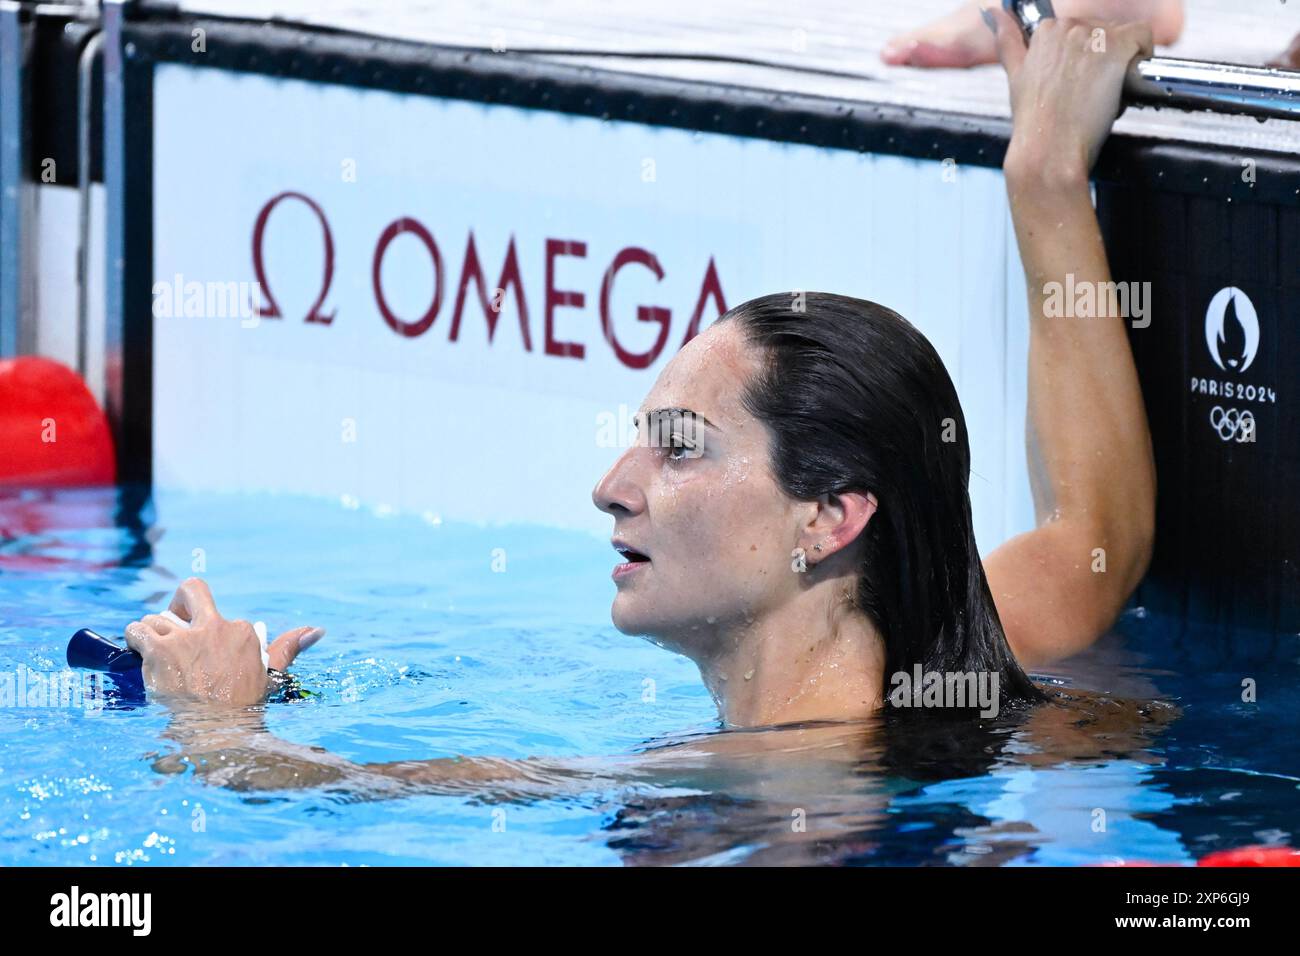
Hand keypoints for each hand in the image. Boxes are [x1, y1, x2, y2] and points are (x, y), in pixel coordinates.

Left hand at [124, 577, 323, 706]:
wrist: (217, 733)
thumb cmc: (243, 708)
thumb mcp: (269, 675)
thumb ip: (289, 647)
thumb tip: (317, 630)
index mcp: (241, 631)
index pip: (219, 617)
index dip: (207, 632)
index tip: (203, 653)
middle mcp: (214, 627)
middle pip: (191, 591)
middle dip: (180, 600)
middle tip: (173, 623)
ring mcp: (185, 638)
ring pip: (156, 619)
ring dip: (152, 633)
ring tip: (153, 654)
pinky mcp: (159, 650)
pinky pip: (137, 631)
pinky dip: (133, 639)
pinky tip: (136, 651)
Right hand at [989, 9, 1152, 183]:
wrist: (1048, 148)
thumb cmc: (1034, 122)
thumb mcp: (1015, 76)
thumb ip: (1006, 40)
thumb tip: (993, 13)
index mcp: (1044, 31)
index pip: (1079, 31)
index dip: (1084, 58)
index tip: (1078, 83)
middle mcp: (1068, 26)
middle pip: (1102, 34)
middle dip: (1101, 62)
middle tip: (1088, 95)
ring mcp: (1093, 36)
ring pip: (1123, 38)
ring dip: (1119, 65)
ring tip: (1101, 96)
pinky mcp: (1117, 46)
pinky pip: (1143, 36)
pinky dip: (1143, 56)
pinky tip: (1126, 82)